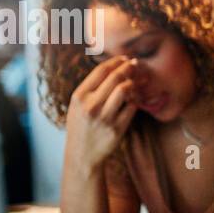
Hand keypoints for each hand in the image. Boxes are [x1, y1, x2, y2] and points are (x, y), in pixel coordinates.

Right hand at [64, 56, 138, 173]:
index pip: (101, 71)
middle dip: (128, 68)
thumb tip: (113, 67)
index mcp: (79, 96)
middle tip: (135, 64)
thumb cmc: (81, 125)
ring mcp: (105, 118)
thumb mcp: (78, 105)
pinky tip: (134, 99)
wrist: (82, 154)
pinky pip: (132, 107)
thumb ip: (91, 88)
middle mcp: (91, 106)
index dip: (115, 61)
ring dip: (133, 83)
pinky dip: (135, 100)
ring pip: (125, 90)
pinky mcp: (117, 128)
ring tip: (135, 82)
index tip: (124, 58)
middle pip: (115, 78)